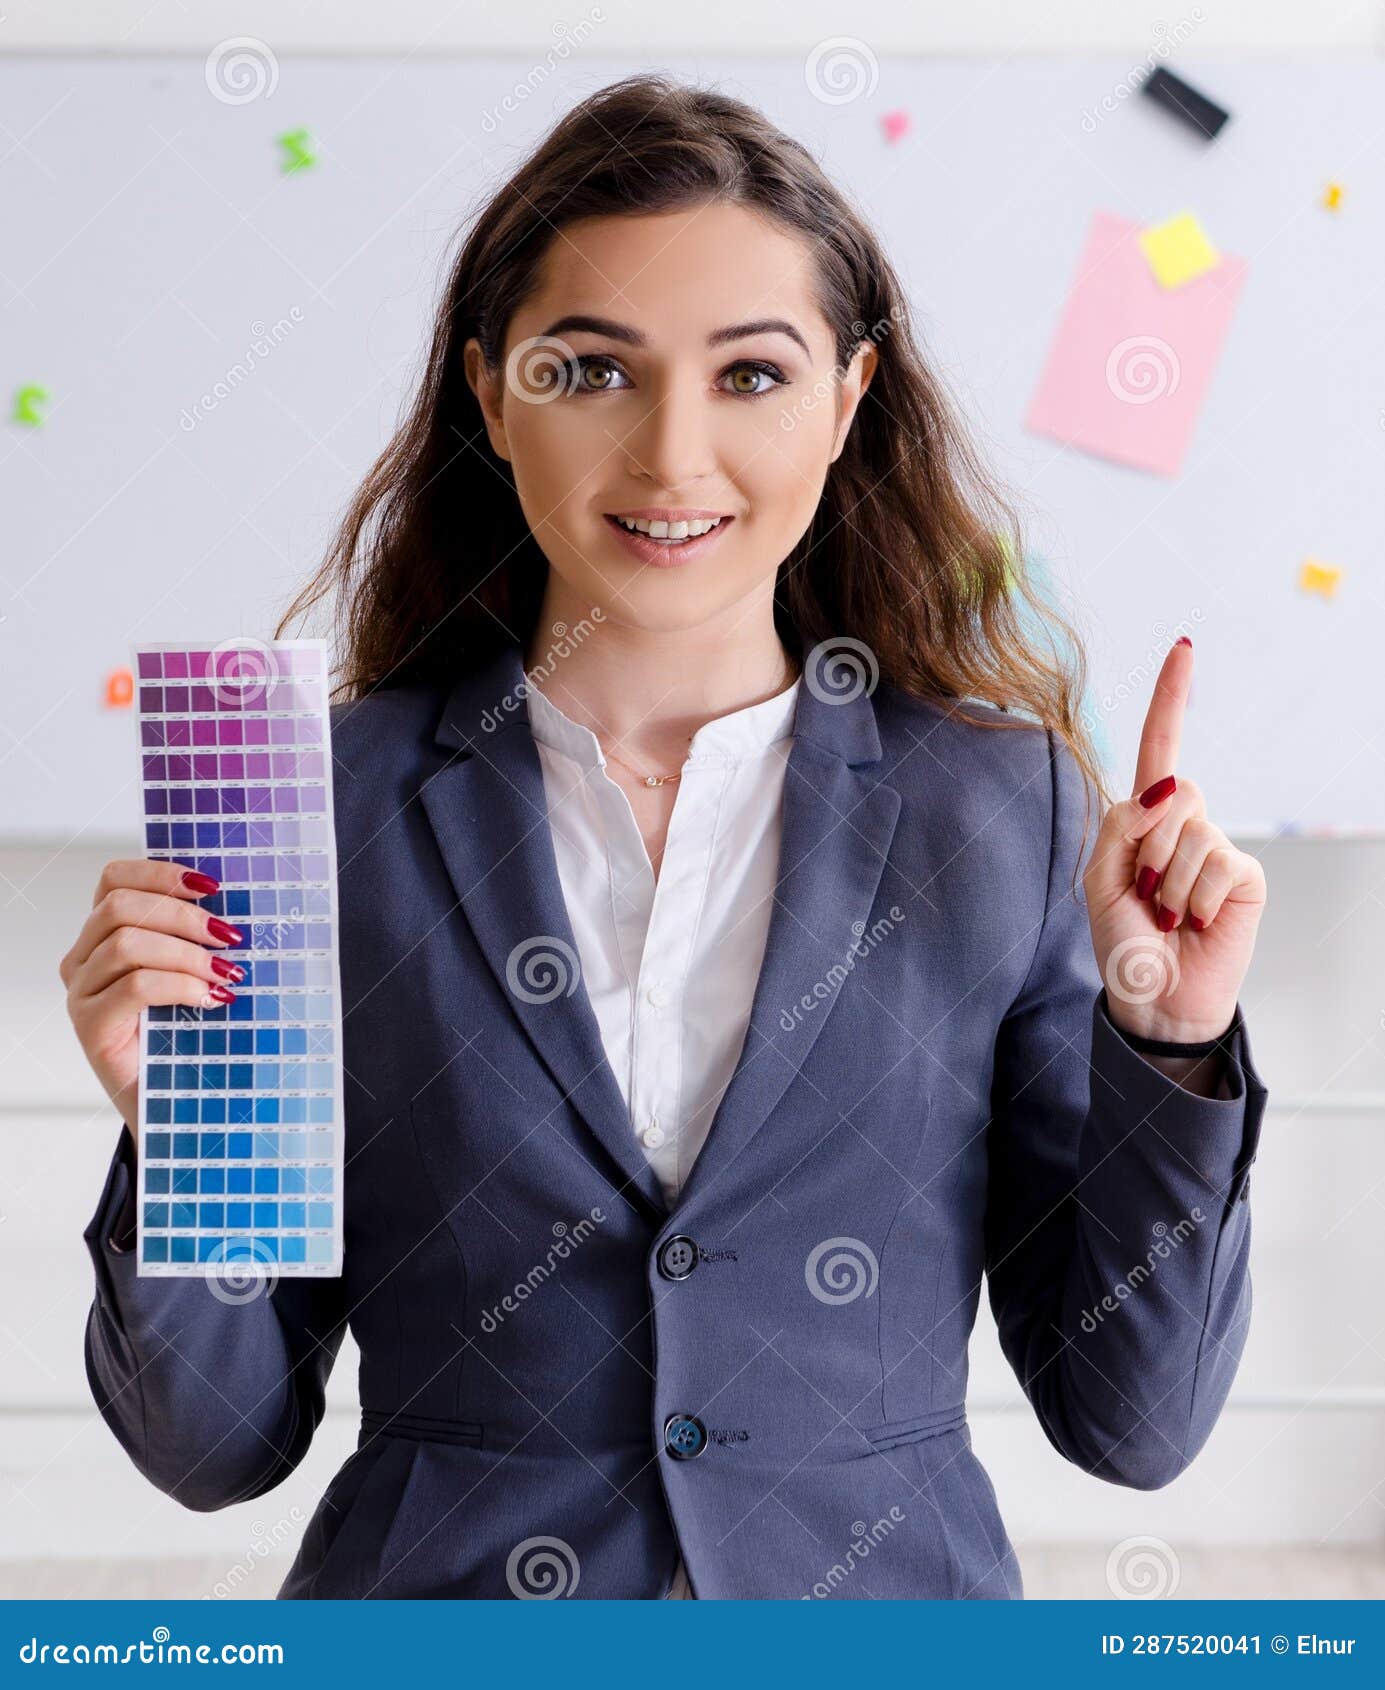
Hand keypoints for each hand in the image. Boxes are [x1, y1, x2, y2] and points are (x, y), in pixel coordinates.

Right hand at [59, 861, 244, 1136]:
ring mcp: (81, 992)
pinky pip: (134, 986)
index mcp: (104, 934)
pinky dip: (180, 985)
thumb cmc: (186, 1031)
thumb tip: (238, 908)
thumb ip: (197, 938)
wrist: (173, 1100)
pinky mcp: (89, 1026)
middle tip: (231, 936)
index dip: (160, 872)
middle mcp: (83, 959)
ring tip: (226, 974)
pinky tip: (210, 999)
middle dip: (183, 916)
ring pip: (126, 944)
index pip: (114, 879)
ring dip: (187, 954)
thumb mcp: (192, 973)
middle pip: (121, 907)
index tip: (211, 885)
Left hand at [1083, 637, 1266, 1042]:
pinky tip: (1192, 921)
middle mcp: (1186, 825)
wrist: (1154, 996)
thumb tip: (1165, 788)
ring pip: (1192, 832)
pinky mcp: (1245, 877)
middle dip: (1149, 845)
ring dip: (1168, 880)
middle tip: (1146, 893)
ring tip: (1167, 914)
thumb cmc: (1124, 939)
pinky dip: (1195, 897)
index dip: (1171, 699)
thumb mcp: (1099, 880)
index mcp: (1144, 819)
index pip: (1161, 747)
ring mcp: (1218, 848)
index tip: (1184, 647)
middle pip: (1173, 791)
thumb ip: (1120, 826)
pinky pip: (1218, 863)